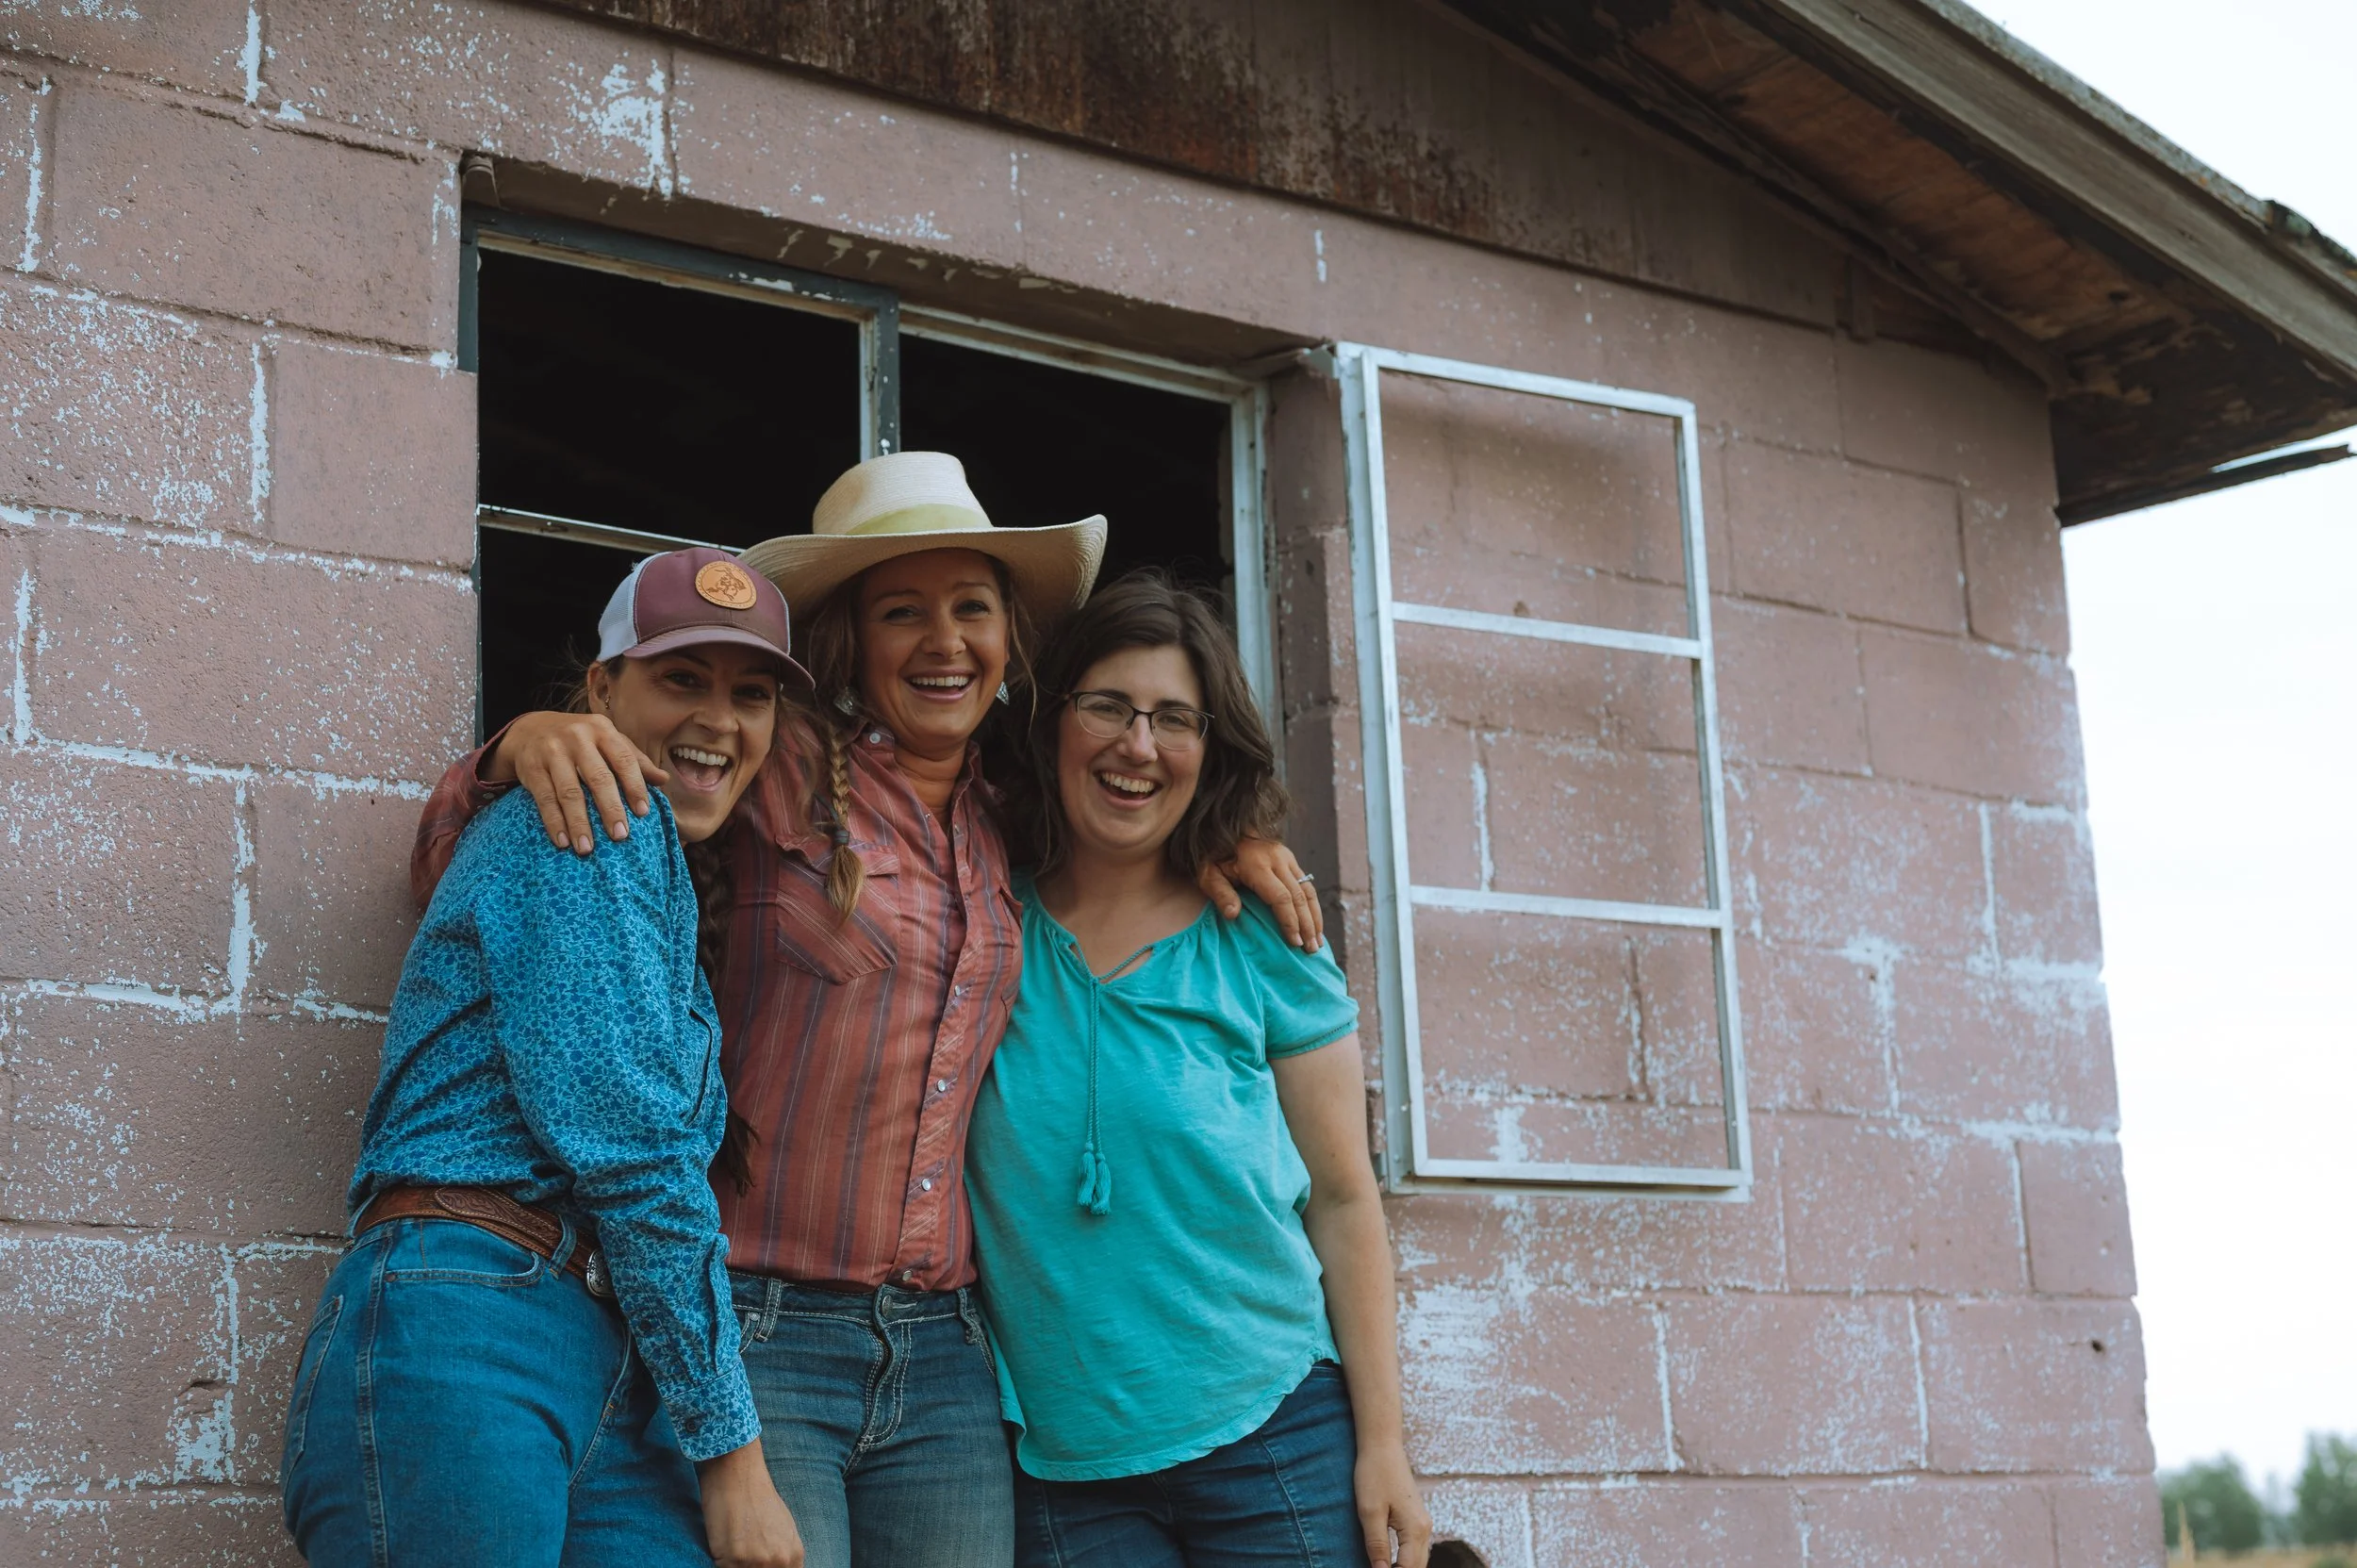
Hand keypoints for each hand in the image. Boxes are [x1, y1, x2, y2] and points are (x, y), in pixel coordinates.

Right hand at [489, 710, 668, 854]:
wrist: (530, 729)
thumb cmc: (580, 740)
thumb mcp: (607, 740)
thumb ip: (634, 759)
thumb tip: (664, 780)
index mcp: (602, 730)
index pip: (623, 759)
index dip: (634, 786)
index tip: (643, 813)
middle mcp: (577, 738)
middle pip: (598, 778)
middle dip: (610, 809)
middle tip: (620, 836)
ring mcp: (552, 752)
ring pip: (569, 792)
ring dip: (579, 823)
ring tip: (587, 849)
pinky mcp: (531, 768)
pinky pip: (544, 799)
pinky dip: (554, 822)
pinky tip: (563, 841)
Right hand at [698, 1440, 804, 1567]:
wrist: (738, 1476)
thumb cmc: (759, 1499)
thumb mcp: (784, 1530)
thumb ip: (783, 1555)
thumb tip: (778, 1567)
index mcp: (794, 1556)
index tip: (758, 1565)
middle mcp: (778, 1562)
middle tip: (744, 1556)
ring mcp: (755, 1562)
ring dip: (737, 1566)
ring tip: (734, 1549)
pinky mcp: (732, 1559)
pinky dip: (722, 1563)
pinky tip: (724, 1546)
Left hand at [1200, 834, 1325, 949]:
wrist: (1225, 825)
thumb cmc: (1213, 855)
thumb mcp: (1208, 874)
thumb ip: (1220, 893)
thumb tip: (1232, 915)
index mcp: (1257, 865)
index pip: (1281, 898)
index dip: (1290, 921)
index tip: (1295, 943)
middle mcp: (1277, 859)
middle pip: (1299, 896)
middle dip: (1307, 925)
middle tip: (1311, 950)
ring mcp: (1286, 857)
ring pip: (1308, 890)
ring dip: (1315, 917)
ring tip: (1318, 941)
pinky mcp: (1290, 858)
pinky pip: (1307, 884)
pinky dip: (1312, 906)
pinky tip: (1314, 923)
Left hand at [1353, 1441, 1430, 1567]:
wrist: (1383, 1446)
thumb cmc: (1374, 1475)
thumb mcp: (1370, 1512)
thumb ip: (1377, 1545)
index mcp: (1415, 1529)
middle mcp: (1425, 1529)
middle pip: (1417, 1567)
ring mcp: (1423, 1523)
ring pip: (1418, 1560)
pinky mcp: (1416, 1518)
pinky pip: (1415, 1549)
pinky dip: (1406, 1560)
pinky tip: (1391, 1563)